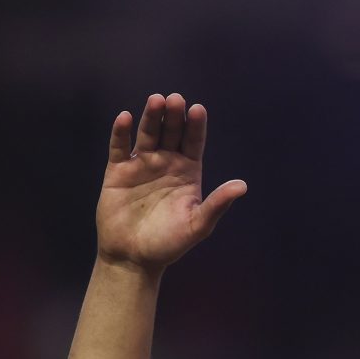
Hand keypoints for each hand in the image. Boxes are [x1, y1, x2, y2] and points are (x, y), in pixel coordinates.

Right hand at [95, 93, 247, 275]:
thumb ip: (217, 204)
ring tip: (156, 101)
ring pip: (147, 134)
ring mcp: (142, 164)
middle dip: (174, 116)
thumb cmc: (168, 244)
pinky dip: (121, 132)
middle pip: (171, 132)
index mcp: (187, 172)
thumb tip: (242, 185)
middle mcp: (166, 162)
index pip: (193, 142)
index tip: (198, 109)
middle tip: (176, 100)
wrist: (133, 258)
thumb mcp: (196, 225)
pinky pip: (119, 146)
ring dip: (151, 117)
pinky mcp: (118, 170)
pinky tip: (125, 118)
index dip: (196, 126)